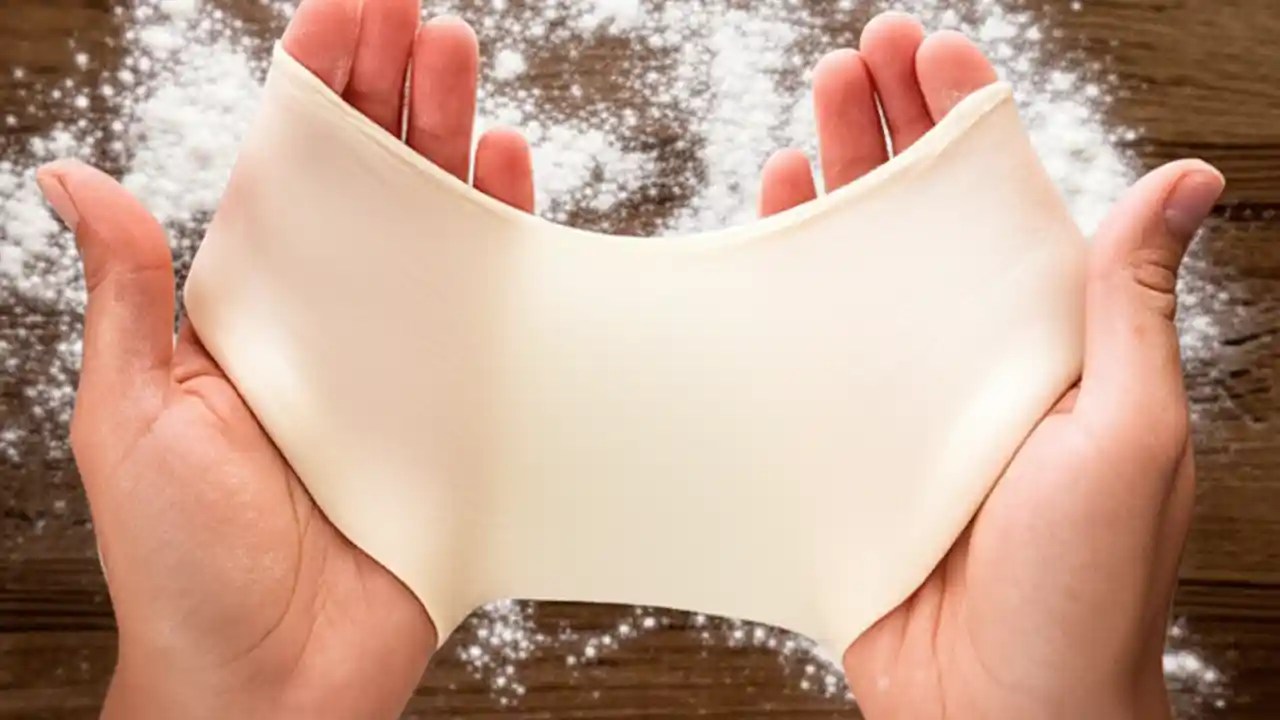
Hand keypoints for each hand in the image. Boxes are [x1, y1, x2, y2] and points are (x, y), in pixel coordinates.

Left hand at [37, 1, 533, 716]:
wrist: (268, 686)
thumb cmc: (182, 566)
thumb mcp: (133, 416)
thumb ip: (130, 295)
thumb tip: (73, 177)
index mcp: (251, 310)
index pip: (289, 171)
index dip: (317, 87)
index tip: (349, 14)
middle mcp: (333, 322)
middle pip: (370, 180)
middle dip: (393, 89)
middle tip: (418, 16)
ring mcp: (403, 363)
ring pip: (435, 225)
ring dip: (449, 139)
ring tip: (460, 64)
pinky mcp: (461, 412)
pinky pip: (490, 309)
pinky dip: (502, 237)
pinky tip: (504, 175)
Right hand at [759, 14, 1223, 718]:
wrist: (999, 713)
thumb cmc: (1084, 588)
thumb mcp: (1128, 433)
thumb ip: (1128, 305)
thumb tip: (1187, 179)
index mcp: (1046, 341)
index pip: (1005, 202)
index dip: (968, 120)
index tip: (932, 51)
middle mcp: (970, 356)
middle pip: (923, 217)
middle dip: (890, 127)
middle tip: (859, 53)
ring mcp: (900, 398)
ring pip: (859, 266)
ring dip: (834, 183)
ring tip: (811, 107)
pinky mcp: (843, 446)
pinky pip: (806, 348)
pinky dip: (786, 283)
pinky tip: (773, 225)